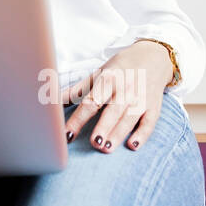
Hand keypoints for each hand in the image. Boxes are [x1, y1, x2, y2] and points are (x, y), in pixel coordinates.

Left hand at [59, 40, 173, 152]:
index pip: (90, 102)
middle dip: (103, 126)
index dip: (78, 119)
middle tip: (94, 143)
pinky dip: (142, 134)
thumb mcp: (97, 74)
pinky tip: (133, 145)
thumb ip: (76, 90)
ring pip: (129, 118)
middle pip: (112, 110)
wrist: (153, 57)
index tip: (67, 134)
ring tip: (106, 148)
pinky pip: (149, 122)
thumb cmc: (119, 68)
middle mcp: (125, 89)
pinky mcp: (154, 107)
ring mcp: (141, 98)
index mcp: (108, 79)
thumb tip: (51, 100)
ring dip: (118, 133)